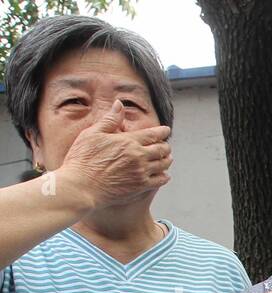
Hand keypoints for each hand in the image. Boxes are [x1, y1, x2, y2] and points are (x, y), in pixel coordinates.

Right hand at [55, 101, 172, 209]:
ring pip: (164, 164)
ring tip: (167, 159)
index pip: (152, 134)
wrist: (81, 186)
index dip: (162, 131)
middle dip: (165, 146)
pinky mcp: (141, 186)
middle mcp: (138, 156)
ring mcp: (141, 172)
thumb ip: (110, 120)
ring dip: (167, 160)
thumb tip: (119, 103)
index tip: (166, 130)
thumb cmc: (82, 159)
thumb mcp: (93, 134)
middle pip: (162, 149)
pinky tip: (163, 175)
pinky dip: (164, 176)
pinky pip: (160, 180)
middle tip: (165, 146)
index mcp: (128, 141)